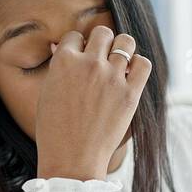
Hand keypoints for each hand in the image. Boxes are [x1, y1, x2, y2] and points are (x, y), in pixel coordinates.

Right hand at [34, 25, 151, 180]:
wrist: (72, 158)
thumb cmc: (55, 130)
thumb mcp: (47, 93)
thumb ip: (58, 68)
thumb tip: (62, 46)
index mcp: (64, 60)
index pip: (76, 36)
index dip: (79, 46)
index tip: (81, 59)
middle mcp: (89, 63)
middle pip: (103, 33)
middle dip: (101, 43)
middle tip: (101, 59)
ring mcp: (112, 77)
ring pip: (126, 42)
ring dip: (123, 49)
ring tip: (119, 63)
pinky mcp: (130, 93)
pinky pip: (144, 64)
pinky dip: (140, 65)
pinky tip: (132, 74)